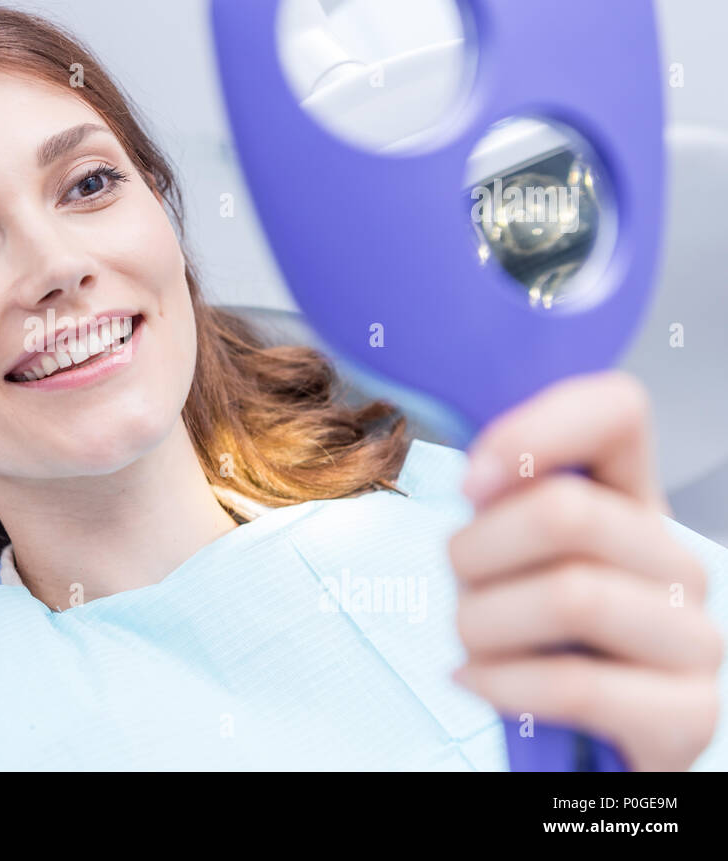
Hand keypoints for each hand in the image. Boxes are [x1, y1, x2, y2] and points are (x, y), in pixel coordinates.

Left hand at [448, 369, 722, 770]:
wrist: (576, 744)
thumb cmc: (529, 635)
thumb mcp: (506, 556)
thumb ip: (499, 504)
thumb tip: (481, 477)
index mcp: (631, 502)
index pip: (617, 410)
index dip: (535, 430)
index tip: (472, 482)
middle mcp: (675, 561)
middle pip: (566, 512)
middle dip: (478, 553)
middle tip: (461, 586)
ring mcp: (693, 638)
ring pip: (570, 596)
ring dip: (484, 622)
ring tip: (473, 642)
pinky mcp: (687, 714)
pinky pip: (577, 684)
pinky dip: (503, 682)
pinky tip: (479, 682)